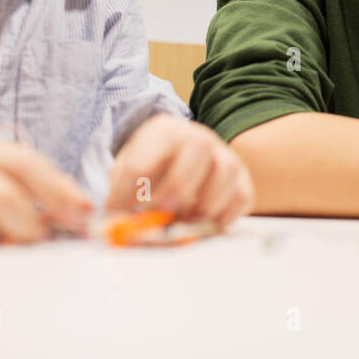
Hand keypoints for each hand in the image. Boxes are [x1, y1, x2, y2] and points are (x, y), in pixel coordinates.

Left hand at [107, 114, 253, 227]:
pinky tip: (205, 225)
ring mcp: (224, 156)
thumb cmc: (152, 168)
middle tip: (164, 211)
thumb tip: (117, 226)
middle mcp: (199, 137)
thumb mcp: (129, 171)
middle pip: (199, 148)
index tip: (118, 216)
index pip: (145, 158)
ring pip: (227, 171)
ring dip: (206, 202)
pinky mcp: (241, 179)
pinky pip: (242, 196)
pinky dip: (226, 215)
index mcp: (163, 131)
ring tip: (186, 222)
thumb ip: (122, 195)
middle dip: (180, 184)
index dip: (129, 192)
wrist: (180, 159)